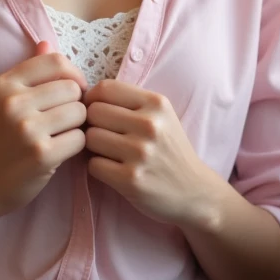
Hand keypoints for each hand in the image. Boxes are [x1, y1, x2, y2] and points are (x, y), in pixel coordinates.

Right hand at [0, 42, 87, 219]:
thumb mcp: (4, 99)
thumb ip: (28, 71)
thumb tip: (47, 42)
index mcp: (5, 83)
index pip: (56, 61)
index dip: (73, 74)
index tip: (72, 90)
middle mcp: (13, 102)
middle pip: (72, 87)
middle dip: (76, 103)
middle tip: (66, 118)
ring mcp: (27, 129)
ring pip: (79, 112)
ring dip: (78, 125)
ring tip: (62, 133)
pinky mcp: (41, 155)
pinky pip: (80, 138)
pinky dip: (76, 145)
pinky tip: (61, 150)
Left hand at [84, 79, 215, 226]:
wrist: (195, 192)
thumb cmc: (170, 149)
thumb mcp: (161, 115)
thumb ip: (129, 102)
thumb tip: (84, 98)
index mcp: (156, 103)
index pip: (105, 88)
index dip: (92, 98)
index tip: (96, 111)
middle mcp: (150, 125)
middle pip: (93, 112)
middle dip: (92, 124)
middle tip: (104, 135)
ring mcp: (141, 153)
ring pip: (90, 138)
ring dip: (94, 148)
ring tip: (110, 153)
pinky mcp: (131, 180)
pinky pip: (93, 165)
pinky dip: (98, 168)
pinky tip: (113, 170)